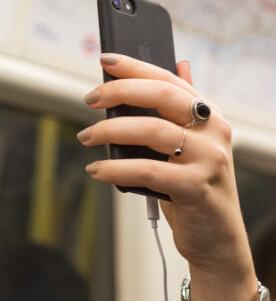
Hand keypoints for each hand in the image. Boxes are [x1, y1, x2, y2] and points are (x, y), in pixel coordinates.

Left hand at [78, 54, 259, 300]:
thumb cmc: (191, 189)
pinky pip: (149, 171)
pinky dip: (116, 169)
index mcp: (209, 116)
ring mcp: (209, 160)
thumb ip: (179, 110)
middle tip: (89, 99)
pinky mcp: (197, 189)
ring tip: (85, 137)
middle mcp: (214, 132)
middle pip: (164, 97)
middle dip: (121, 91)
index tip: (104, 59)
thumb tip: (178, 64)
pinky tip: (96, 170)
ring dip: (111, 131)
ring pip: (154, 132)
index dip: (137, 66)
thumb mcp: (188, 147)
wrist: (216, 241)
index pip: (171, 80)